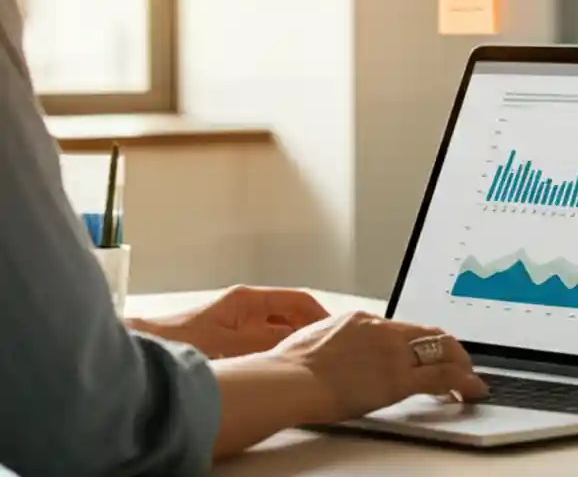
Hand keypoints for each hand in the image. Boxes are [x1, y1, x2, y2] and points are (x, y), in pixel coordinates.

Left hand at [129, 285, 328, 357]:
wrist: (147, 347)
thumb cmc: (181, 338)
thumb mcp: (234, 342)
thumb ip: (268, 344)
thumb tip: (298, 348)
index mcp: (250, 300)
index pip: (299, 301)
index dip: (321, 315)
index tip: (336, 330)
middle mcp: (246, 309)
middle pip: (291, 318)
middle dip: (310, 333)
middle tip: (327, 349)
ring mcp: (238, 325)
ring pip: (278, 333)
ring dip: (292, 345)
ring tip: (308, 360)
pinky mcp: (229, 342)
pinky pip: (263, 346)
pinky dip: (275, 355)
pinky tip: (278, 370)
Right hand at [268, 312, 489, 422]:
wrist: (287, 380)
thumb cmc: (288, 368)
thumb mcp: (314, 340)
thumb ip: (334, 343)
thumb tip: (332, 352)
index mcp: (361, 320)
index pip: (405, 328)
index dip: (423, 342)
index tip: (429, 353)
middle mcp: (382, 330)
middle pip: (430, 333)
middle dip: (450, 349)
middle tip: (459, 364)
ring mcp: (393, 353)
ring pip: (443, 351)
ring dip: (461, 366)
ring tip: (469, 379)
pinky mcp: (398, 379)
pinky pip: (442, 377)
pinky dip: (462, 382)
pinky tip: (471, 390)